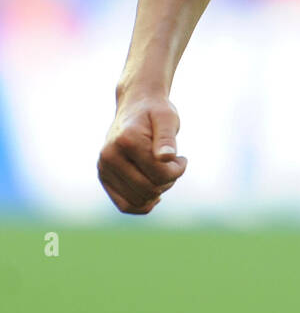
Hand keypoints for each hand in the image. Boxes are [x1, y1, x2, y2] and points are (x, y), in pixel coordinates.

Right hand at [98, 93, 186, 214]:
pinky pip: (125, 206)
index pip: (158, 173)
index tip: (182, 158)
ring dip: (157, 191)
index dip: (177, 170)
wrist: (135, 107)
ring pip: (138, 201)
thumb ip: (167, 138)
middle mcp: (109, 156)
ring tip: (161, 172)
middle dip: (168, 181)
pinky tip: (155, 191)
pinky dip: (143, 204)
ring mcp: (104, 168)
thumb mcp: (167, 118)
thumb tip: (166, 158)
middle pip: (149, 189)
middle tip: (173, 165)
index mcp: (126, 141)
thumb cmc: (155, 112)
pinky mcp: (104, 178)